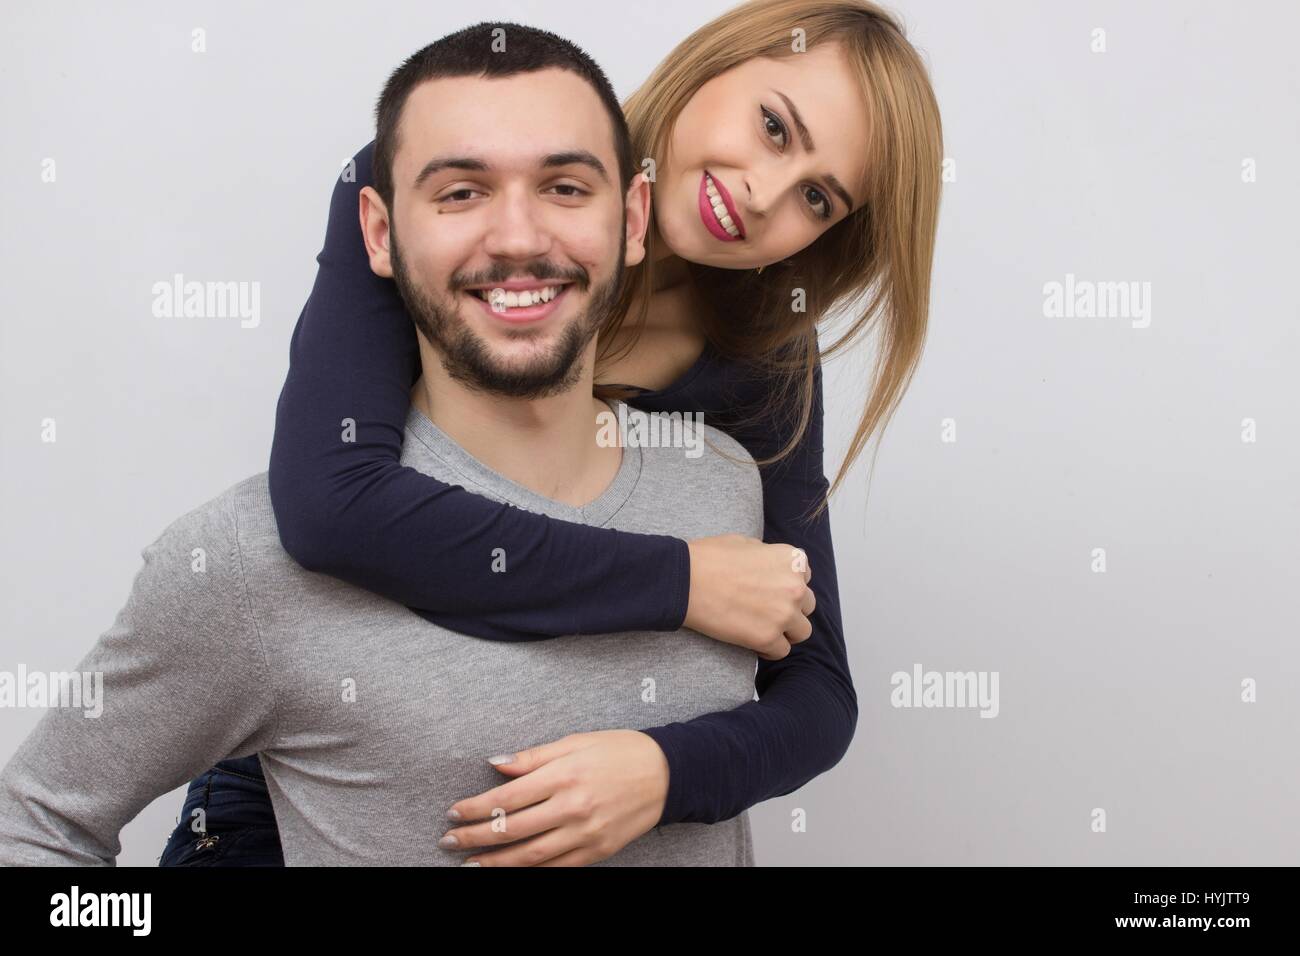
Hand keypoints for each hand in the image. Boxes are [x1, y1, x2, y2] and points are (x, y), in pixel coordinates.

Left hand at [440, 730, 668, 866]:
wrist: (667, 774)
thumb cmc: (619, 751)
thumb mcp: (574, 742)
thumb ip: (532, 757)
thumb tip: (494, 763)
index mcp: (563, 775)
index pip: (506, 798)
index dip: (474, 808)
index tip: (453, 813)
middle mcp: (572, 807)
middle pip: (512, 829)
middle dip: (474, 838)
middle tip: (448, 842)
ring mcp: (585, 833)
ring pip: (530, 857)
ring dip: (495, 864)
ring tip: (470, 865)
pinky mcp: (598, 851)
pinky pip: (557, 868)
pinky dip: (530, 873)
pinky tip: (509, 872)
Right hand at [684, 534, 815, 658]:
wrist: (685, 580)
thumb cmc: (709, 558)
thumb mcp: (747, 544)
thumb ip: (770, 558)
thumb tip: (774, 571)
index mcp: (793, 560)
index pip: (804, 579)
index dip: (787, 585)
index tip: (770, 591)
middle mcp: (795, 586)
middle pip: (807, 606)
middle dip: (790, 608)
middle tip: (765, 610)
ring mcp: (783, 614)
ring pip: (801, 632)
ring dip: (785, 631)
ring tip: (762, 628)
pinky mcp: (767, 637)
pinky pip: (781, 651)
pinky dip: (768, 648)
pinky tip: (752, 640)